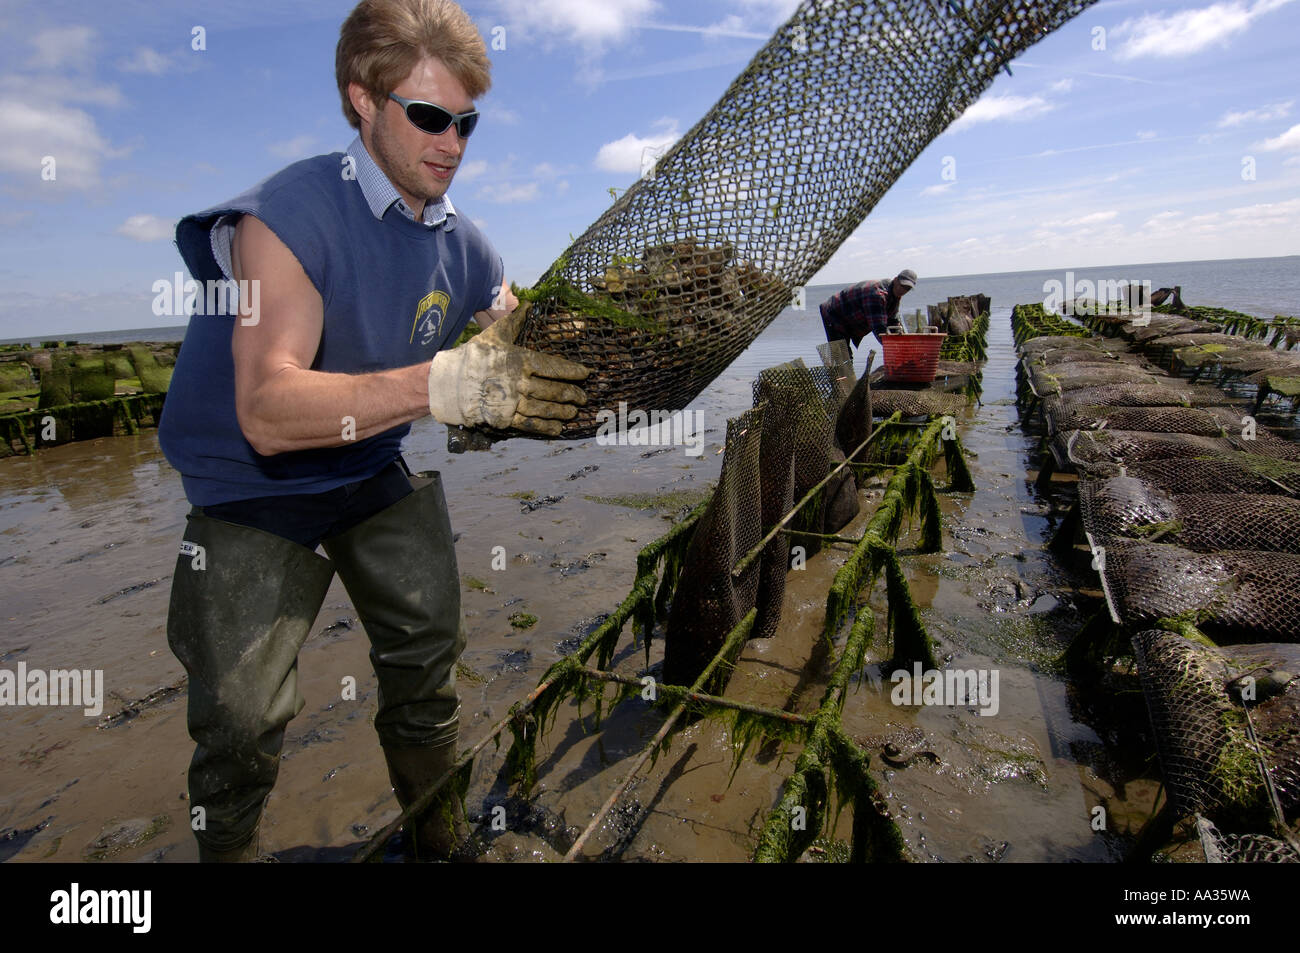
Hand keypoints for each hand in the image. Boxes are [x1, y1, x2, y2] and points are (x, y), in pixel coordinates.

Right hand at [427, 302, 589, 435]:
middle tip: (583, 396)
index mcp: (521, 361)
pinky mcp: (506, 419)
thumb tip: (527, 303)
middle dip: (572, 394)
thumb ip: (514, 321)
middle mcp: (521, 383)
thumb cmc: (473, 356)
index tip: (584, 373)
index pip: (553, 367)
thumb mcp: (495, 334)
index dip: (572, 372)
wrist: (450, 383)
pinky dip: (547, 427)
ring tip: (573, 412)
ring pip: (547, 409)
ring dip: (563, 411)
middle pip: (555, 391)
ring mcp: (514, 403)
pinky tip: (558, 428)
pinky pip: (533, 424)